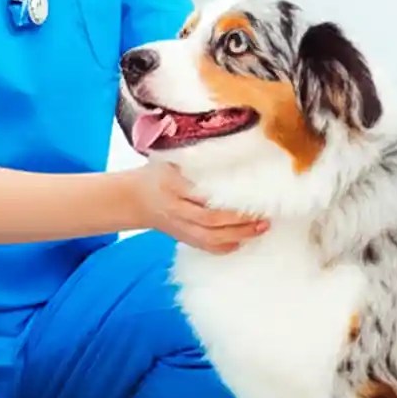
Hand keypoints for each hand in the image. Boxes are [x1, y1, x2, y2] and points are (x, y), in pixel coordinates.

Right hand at [125, 161, 268, 253]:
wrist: (132, 199)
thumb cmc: (154, 175)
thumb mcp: (169, 161)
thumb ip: (193, 159)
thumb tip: (230, 151)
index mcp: (172, 185)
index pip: (202, 194)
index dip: (227, 198)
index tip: (251, 193)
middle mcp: (176, 209)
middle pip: (210, 220)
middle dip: (240, 221)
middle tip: (264, 216)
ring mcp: (179, 227)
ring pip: (210, 238)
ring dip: (238, 235)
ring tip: (261, 228)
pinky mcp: (183, 238)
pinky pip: (205, 247)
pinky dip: (225, 247)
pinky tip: (243, 240)